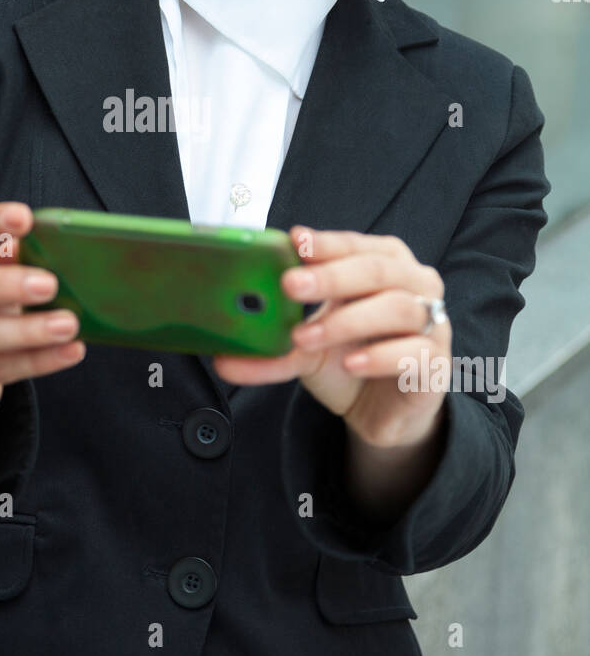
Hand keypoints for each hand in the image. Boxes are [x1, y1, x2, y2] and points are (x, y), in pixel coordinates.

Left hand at [211, 227, 450, 448]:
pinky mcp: (436, 363)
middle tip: (290, 286)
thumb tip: (220, 355)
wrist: (383, 413)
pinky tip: (350, 363)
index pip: (356, 245)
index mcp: (384, 264)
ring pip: (396, 308)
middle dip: (331, 276)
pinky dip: (379, 356)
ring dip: (347, 321)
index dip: (326, 242)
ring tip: (306, 337)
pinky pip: (415, 351)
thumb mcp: (307, 349)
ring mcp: (431, 322)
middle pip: (377, 269)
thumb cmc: (350, 360)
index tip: (294, 242)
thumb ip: (273, 346)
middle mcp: (414, 285)